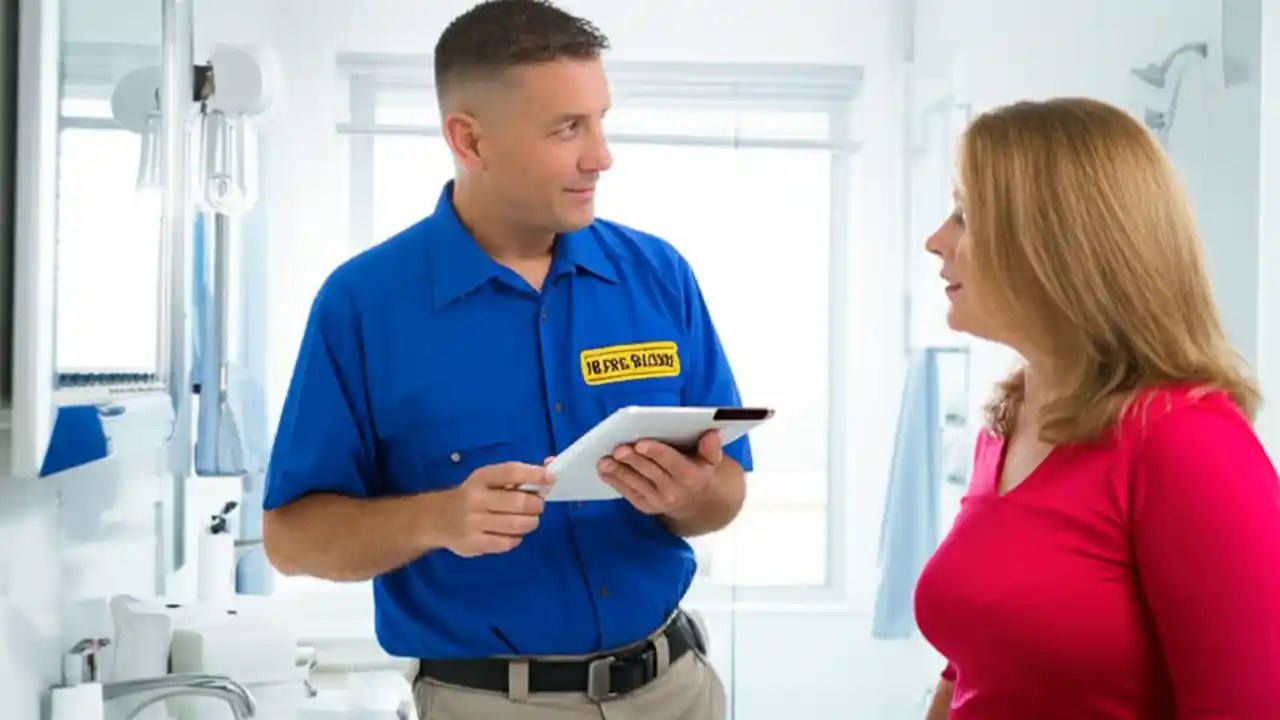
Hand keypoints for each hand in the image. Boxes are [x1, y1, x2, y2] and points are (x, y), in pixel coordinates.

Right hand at [437, 462, 551, 556]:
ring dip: (531, 522)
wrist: (436, 519)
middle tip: (537, 505)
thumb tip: (550, 466)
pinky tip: (510, 532)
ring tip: (528, 519)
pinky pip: (508, 542)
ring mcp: (473, 524)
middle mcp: (475, 499)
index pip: (512, 472)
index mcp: (480, 478)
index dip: (535, 475)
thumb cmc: (471, 496)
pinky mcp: (474, 544)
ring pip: (518, 525)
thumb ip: (517, 476)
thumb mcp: (487, 480)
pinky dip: (517, 537)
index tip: (550, 479)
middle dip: (537, 504)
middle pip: (520, 503)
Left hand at [598, 431, 722, 518]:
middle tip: (618, 449)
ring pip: (636, 483)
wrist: (697, 502)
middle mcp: (675, 491)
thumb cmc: (698, 471)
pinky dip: (615, 482)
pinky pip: (628, 493)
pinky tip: (604, 471)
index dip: (655, 452)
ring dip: (619, 472)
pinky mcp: (646, 506)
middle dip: (633, 460)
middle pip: (650, 472)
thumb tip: (712, 435)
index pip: (671, 461)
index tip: (641, 443)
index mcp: (692, 476)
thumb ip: (711, 448)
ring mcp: (659, 501)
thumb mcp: (710, 460)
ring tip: (604, 461)